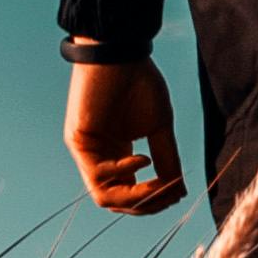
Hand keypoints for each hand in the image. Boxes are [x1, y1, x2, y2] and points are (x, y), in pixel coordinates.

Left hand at [67, 58, 187, 217]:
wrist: (120, 53)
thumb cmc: (139, 83)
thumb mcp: (160, 127)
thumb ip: (167, 160)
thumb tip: (179, 191)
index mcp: (120, 156)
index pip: (132, 194)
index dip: (154, 201)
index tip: (178, 193)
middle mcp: (101, 158)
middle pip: (118, 201)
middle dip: (147, 204)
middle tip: (170, 193)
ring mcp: (88, 152)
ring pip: (105, 196)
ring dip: (135, 198)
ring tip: (159, 184)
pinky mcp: (78, 142)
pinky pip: (99, 174)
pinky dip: (125, 172)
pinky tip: (143, 159)